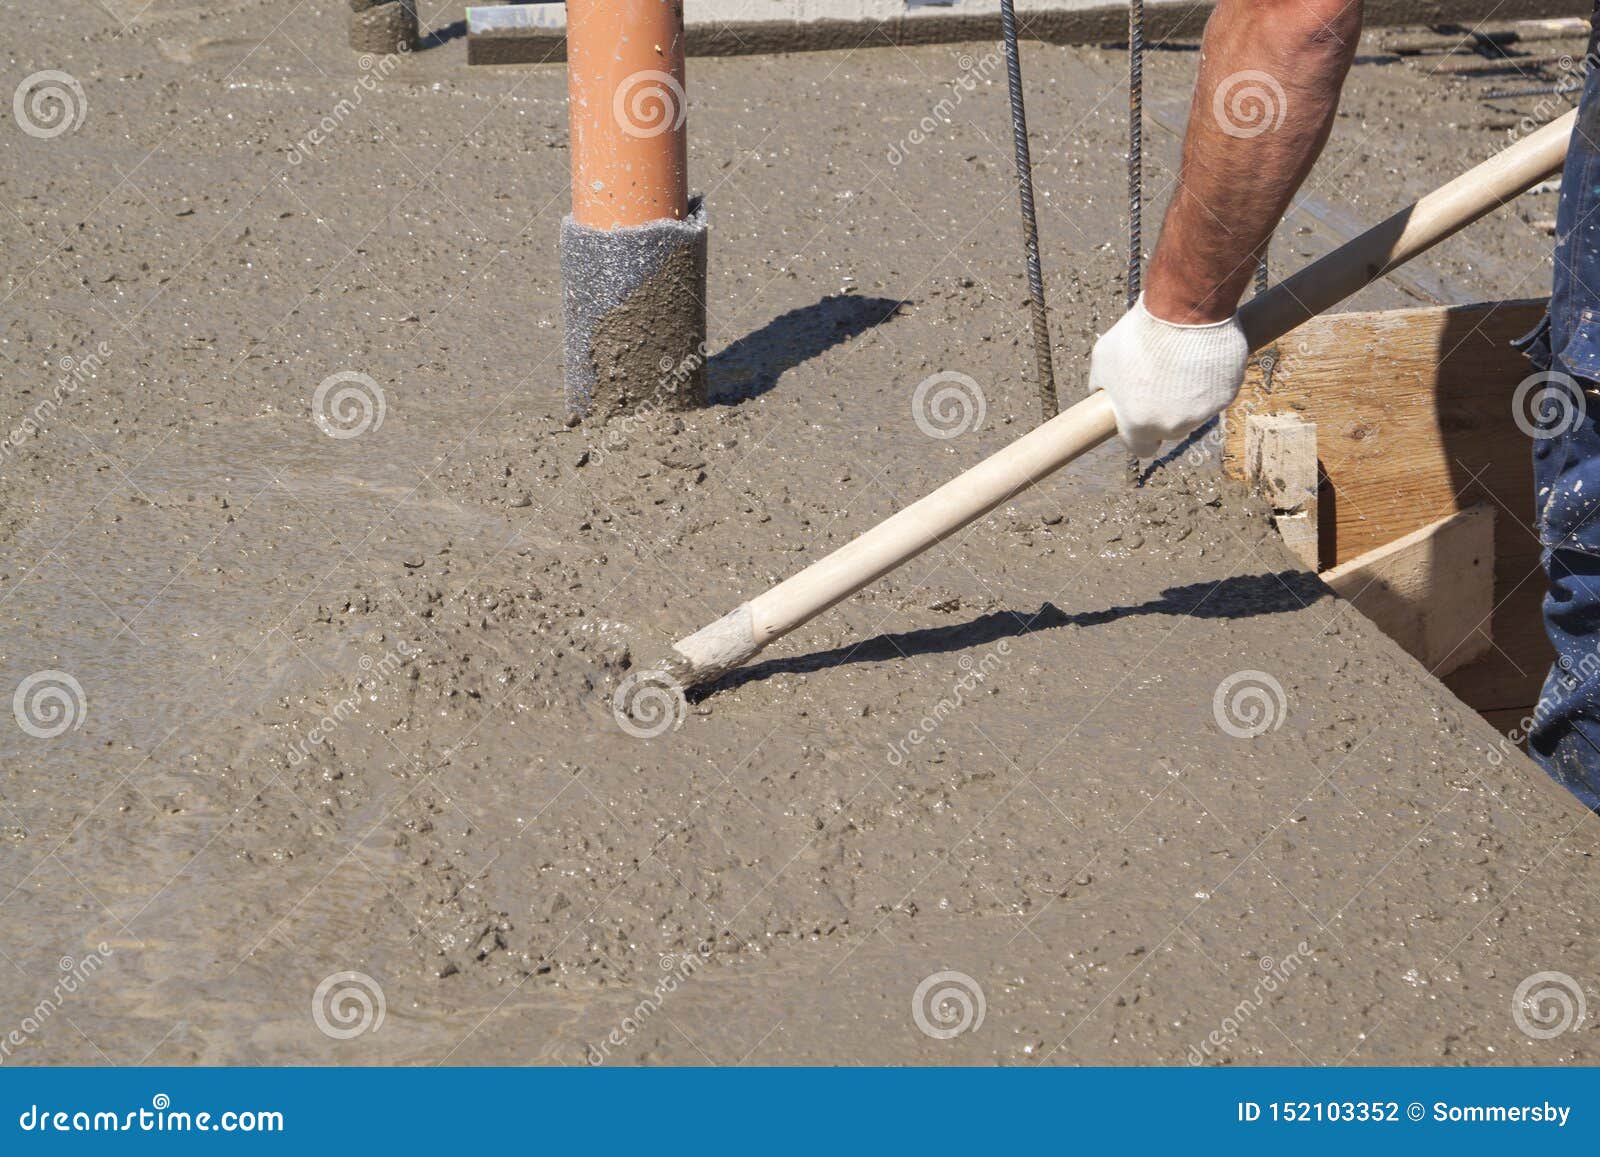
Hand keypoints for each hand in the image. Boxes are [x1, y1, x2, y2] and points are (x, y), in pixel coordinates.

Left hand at [1089, 294, 1250, 457]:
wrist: (1186, 310)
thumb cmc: (1140, 335)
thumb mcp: (1103, 359)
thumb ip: (1100, 386)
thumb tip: (1099, 394)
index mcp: (1139, 424)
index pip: (1141, 448)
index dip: (1139, 435)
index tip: (1141, 421)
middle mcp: (1172, 425)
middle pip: (1169, 430)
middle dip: (1164, 413)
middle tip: (1162, 382)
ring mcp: (1202, 412)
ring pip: (1193, 413)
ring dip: (1187, 397)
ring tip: (1181, 364)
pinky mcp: (1227, 395)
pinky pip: (1215, 395)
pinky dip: (1209, 381)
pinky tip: (1200, 358)